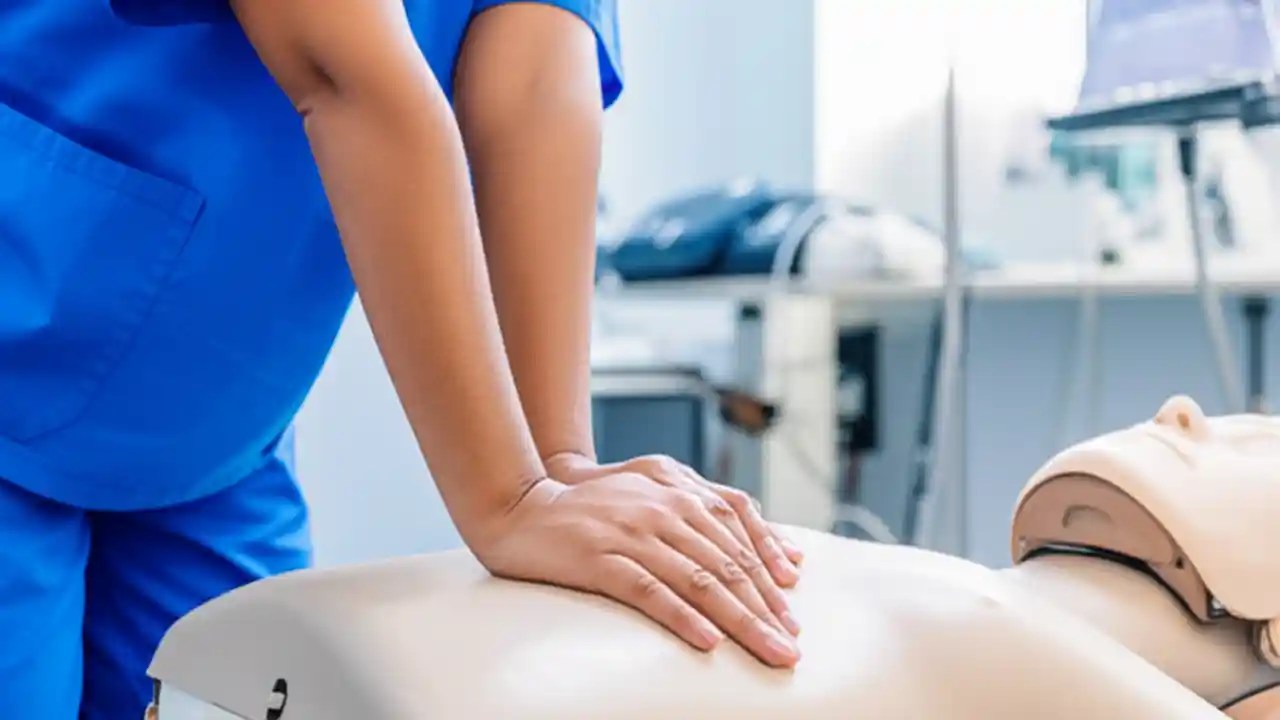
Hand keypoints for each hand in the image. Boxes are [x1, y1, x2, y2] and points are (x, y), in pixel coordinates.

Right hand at [467, 474, 802, 667]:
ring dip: (739, 621)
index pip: (739, 535)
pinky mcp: (600, 559)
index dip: (769, 577)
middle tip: (790, 647)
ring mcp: (632, 533)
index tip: (793, 615)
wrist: (521, 504)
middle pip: (726, 563)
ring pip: (699, 580)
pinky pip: (649, 592)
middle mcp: (662, 509)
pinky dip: (682, 617)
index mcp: (678, 491)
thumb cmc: (591, 505)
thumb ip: (706, 506)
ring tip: (767, 651)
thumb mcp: (652, 489)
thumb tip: (771, 544)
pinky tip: (707, 642)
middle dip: (765, 609)